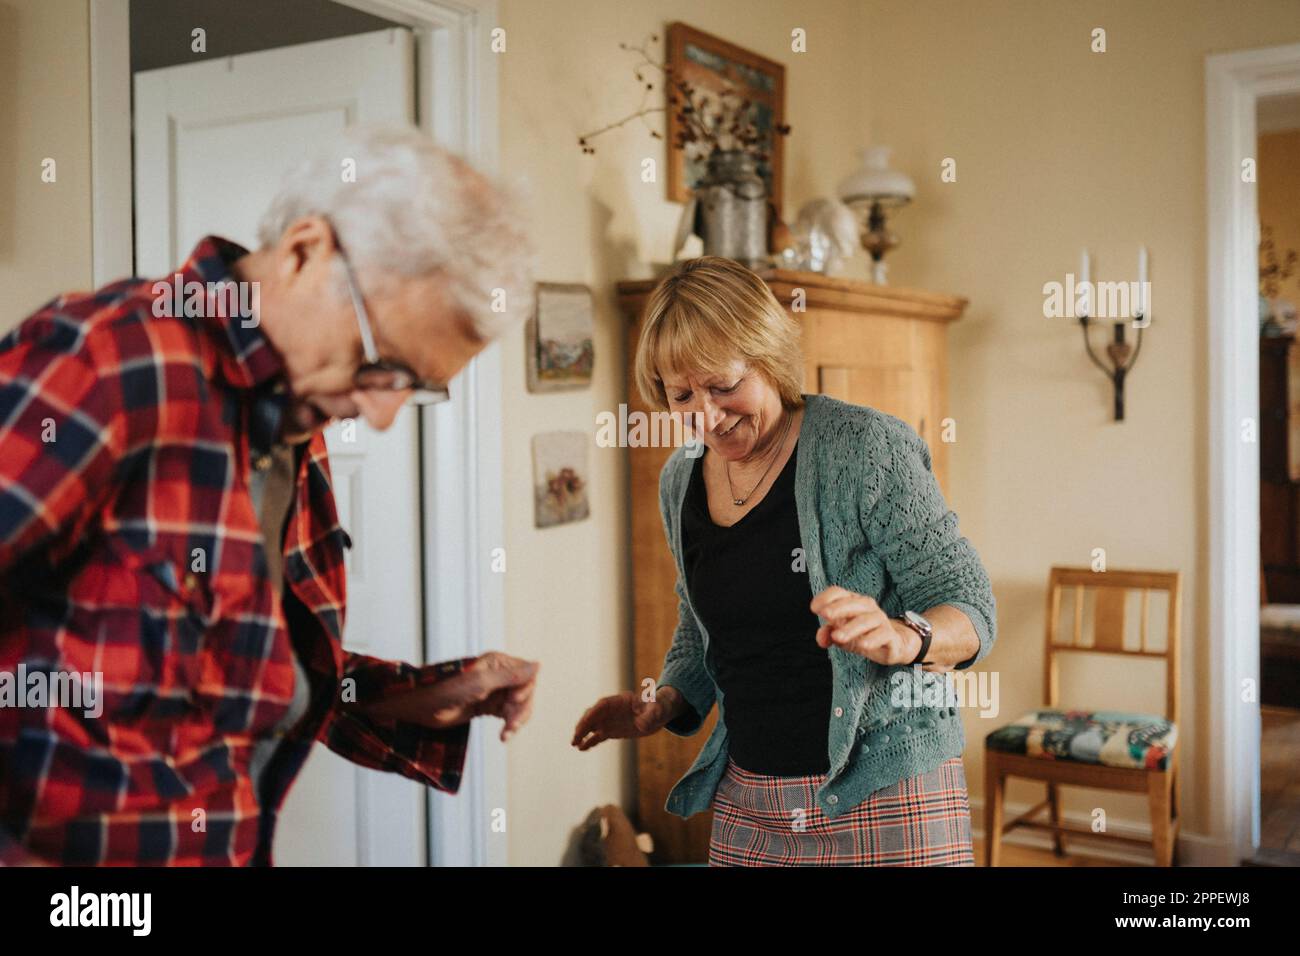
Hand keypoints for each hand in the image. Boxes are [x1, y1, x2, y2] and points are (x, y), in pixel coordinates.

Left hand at [362, 651, 538, 741]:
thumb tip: (538, 664)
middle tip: (510, 726)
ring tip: (506, 734)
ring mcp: (494, 690)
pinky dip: (509, 726)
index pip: (527, 675)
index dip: (526, 691)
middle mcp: (498, 674)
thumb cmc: (445, 690)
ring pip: (519, 706)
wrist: (421, 707)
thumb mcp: (480, 683)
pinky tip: (503, 735)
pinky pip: (508, 715)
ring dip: (516, 721)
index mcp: (498, 662)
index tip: (513, 703)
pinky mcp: (487, 706)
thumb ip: (510, 676)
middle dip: (521, 710)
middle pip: (526, 693)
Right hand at [571, 690, 671, 750]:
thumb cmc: (659, 706)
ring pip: (592, 726)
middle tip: (576, 737)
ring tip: (575, 744)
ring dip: (583, 734)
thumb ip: (651, 715)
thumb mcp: (658, 710)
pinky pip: (598, 735)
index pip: (602, 705)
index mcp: (620, 700)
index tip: (585, 721)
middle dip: (584, 725)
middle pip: (593, 715)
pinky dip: (590, 741)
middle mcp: (612, 710)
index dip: (593, 713)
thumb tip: (643, 725)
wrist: (661, 712)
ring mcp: (611, 720)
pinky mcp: (612, 730)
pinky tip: (582, 748)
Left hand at [810, 585, 919, 665]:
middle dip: (838, 608)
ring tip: (837, 637)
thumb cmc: (862, 635)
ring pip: (866, 620)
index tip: (814, 609)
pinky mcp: (890, 635)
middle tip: (825, 615)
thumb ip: (828, 634)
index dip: (826, 598)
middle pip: (853, 603)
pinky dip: (872, 639)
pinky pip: (883, 634)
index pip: (838, 592)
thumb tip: (820, 638)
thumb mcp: (842, 635)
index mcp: (852, 602)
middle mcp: (867, 607)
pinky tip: (863, 645)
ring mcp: (880, 620)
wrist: (893, 644)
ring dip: (851, 628)